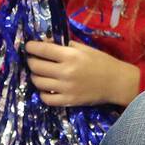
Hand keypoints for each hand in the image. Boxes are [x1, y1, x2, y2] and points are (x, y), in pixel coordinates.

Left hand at [24, 39, 139, 106]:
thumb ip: (65, 46)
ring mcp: (66, 88)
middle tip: (33, 59)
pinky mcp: (68, 101)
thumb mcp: (84, 48)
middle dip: (31, 61)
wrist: (116, 82)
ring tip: (39, 73)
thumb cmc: (101, 62)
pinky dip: (42, 92)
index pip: (43, 50)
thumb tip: (46, 43)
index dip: (31, 47)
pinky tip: (46, 88)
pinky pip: (46, 98)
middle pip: (36, 66)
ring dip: (35, 76)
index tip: (28, 46)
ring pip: (38, 82)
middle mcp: (65, 72)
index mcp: (70, 56)